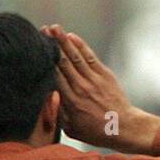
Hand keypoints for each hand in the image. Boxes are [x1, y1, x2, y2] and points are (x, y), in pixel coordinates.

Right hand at [43, 24, 159, 152]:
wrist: (123, 128)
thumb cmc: (97, 131)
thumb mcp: (72, 130)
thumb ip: (58, 114)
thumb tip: (47, 98)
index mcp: (70, 102)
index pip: (54, 76)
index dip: (44, 60)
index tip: (35, 49)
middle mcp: (80, 88)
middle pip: (62, 62)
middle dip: (51, 45)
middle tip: (42, 31)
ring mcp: (93, 80)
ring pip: (74, 56)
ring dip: (63, 40)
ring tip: (54, 28)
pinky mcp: (104, 75)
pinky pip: (89, 56)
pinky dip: (80, 45)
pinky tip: (71, 36)